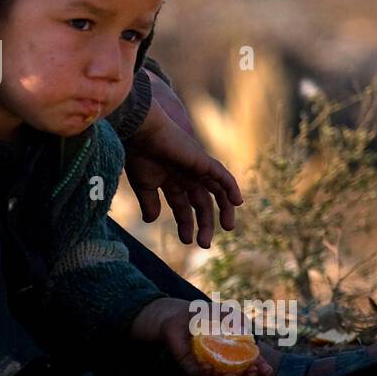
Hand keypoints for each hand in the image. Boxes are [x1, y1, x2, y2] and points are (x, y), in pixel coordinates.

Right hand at [125, 77, 241, 246]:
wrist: (141, 131)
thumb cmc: (139, 154)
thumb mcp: (144, 185)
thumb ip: (150, 203)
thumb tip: (151, 221)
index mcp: (172, 182)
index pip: (184, 207)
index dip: (186, 224)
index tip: (187, 241)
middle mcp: (187, 176)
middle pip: (202, 204)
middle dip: (204, 224)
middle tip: (204, 244)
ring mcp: (197, 169)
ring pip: (217, 192)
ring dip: (224, 210)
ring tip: (228, 228)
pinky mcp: (203, 161)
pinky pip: (223, 176)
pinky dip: (231, 188)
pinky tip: (237, 203)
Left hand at [129, 297, 272, 375]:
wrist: (178, 316)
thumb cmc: (206, 316)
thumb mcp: (223, 314)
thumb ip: (236, 319)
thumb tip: (244, 330)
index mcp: (238, 360)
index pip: (254, 372)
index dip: (262, 374)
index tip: (266, 370)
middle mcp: (225, 372)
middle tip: (251, 372)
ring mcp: (208, 375)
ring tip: (230, 375)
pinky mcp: (190, 372)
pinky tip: (208, 368)